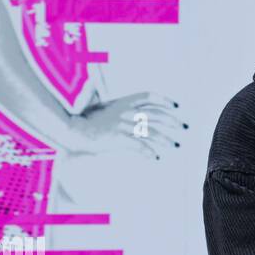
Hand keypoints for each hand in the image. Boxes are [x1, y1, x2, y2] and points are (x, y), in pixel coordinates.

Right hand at [59, 91, 185, 160]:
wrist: (71, 129)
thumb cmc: (84, 119)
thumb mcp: (101, 106)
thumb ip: (114, 104)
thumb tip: (118, 101)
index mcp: (122, 102)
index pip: (148, 97)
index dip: (164, 100)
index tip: (176, 106)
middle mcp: (125, 112)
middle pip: (155, 114)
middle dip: (172, 121)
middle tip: (183, 127)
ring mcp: (122, 125)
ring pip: (151, 131)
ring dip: (165, 139)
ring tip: (175, 145)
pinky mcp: (117, 138)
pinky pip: (138, 145)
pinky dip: (148, 152)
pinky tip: (155, 157)